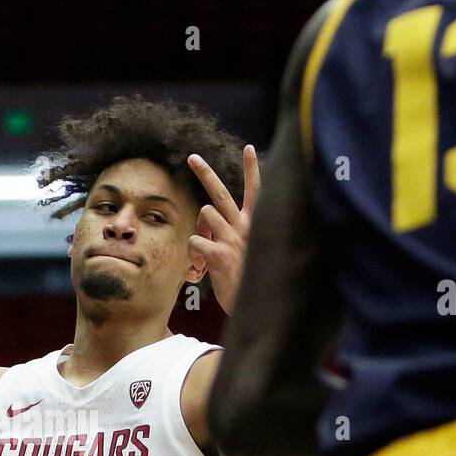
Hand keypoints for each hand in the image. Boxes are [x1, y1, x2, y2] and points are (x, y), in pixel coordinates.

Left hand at [187, 144, 260, 316]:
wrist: (264, 306)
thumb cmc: (261, 284)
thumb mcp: (261, 256)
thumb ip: (249, 241)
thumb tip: (229, 240)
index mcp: (258, 225)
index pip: (257, 190)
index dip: (253, 168)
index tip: (249, 148)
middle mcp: (245, 226)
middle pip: (220, 191)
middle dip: (204, 172)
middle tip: (192, 157)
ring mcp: (232, 238)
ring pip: (205, 213)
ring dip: (200, 229)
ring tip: (205, 251)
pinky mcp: (220, 253)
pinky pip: (194, 242)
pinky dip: (192, 255)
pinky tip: (200, 270)